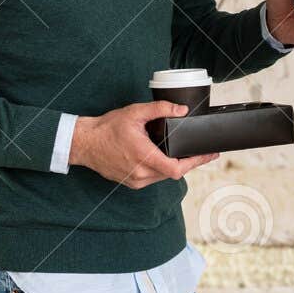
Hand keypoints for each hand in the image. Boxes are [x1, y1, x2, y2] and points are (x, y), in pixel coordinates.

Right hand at [69, 102, 218, 186]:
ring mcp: (136, 181)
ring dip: (174, 165)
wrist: (84, 143)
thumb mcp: (135, 113)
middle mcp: (141, 174)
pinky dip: (160, 168)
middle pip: (174, 173)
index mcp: (144, 158)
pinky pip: (153, 177)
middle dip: (189, 162)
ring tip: (185, 153)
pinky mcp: (132, 182)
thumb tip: (181, 110)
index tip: (208, 155)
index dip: (196, 162)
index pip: (177, 169)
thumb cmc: (107, 128)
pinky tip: (164, 157)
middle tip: (203, 152)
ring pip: (163, 176)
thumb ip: (160, 109)